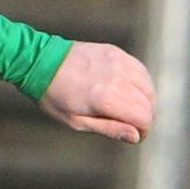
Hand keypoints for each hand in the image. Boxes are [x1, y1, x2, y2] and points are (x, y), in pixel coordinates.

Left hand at [37, 41, 155, 141]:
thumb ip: (109, 128)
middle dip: (145, 117)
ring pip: (148, 86)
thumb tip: (136, 136)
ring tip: (131, 109)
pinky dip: (141, 83)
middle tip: (132, 125)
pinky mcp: (116, 52)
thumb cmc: (54, 96)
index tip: (137, 136)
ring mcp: (118, 62)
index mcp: (106, 98)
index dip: (144, 131)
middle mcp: (117, 78)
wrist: (40, 61)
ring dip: (145, 100)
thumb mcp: (77, 122)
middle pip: (148, 102)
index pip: (143, 117)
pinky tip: (130, 91)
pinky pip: (140, 70)